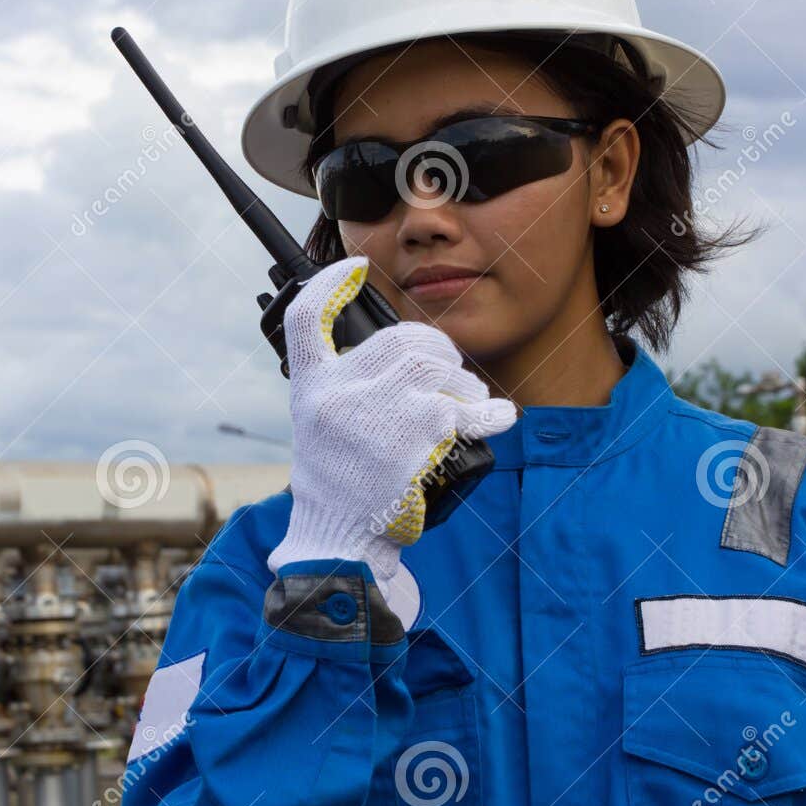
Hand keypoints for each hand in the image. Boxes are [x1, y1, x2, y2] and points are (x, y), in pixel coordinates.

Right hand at [267, 256, 517, 588]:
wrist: (340, 537)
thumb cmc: (338, 482)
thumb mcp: (320, 424)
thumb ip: (348, 385)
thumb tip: (404, 353)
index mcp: (311, 388)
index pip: (305, 319)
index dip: (330, 285)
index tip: (356, 268)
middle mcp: (339, 395)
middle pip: (398, 339)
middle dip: (435, 350)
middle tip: (449, 371)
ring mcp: (377, 413)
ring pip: (436, 367)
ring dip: (462, 385)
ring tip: (468, 406)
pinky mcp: (416, 438)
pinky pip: (464, 409)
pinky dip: (489, 413)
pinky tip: (500, 416)